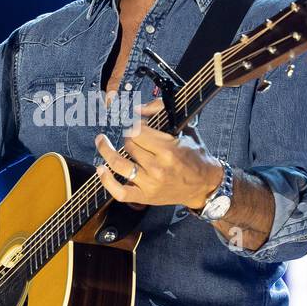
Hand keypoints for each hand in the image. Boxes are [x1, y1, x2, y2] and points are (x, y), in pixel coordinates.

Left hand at [94, 98, 221, 209]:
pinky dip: (107, 182)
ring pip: (119, 164)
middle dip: (128, 137)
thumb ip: (161, 114)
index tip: (136, 123)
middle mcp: (157, 168)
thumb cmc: (195, 157)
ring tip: (101, 141)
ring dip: (106, 151)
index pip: (137, 131)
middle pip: (128, 145)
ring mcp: (150, 184)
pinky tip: (101, 169)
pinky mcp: (146, 197)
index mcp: (168, 150)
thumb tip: (138, 108)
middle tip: (133, 136)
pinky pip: (120, 192)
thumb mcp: (184, 130)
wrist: (205, 185)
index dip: (134, 123)